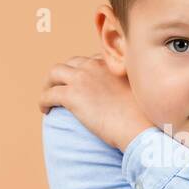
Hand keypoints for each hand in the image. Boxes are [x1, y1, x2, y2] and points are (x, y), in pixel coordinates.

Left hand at [38, 53, 152, 151]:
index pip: (91, 60)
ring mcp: (82, 79)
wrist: (139, 129)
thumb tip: (129, 97)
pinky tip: (45, 110)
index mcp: (112, 64)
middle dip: (63, 75)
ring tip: (47, 97)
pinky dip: (43, 101)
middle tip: (59, 88)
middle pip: (71, 63)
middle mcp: (96, 66)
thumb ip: (132, 87)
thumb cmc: (145, 118)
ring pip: (54, 73)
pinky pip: (49, 94)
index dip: (83, 71)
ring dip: (48, 84)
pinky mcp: (72, 95)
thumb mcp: (141, 93)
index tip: (81, 84)